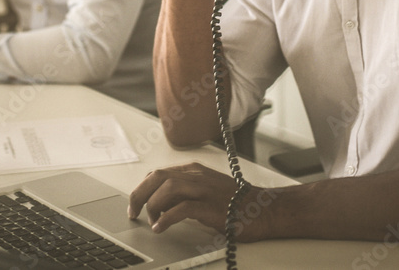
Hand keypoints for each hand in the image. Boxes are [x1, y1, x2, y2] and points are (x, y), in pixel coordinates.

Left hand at [127, 162, 270, 240]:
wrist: (265, 209)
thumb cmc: (237, 202)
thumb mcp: (207, 190)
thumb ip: (186, 192)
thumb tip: (162, 204)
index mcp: (195, 170)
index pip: (159, 173)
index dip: (143, 187)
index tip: (136, 202)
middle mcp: (197, 176)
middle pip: (158, 177)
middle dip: (140, 194)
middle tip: (133, 211)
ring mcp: (204, 189)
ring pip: (167, 189)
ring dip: (153, 205)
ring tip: (151, 220)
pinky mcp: (211, 206)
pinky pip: (182, 208)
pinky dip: (167, 218)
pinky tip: (161, 227)